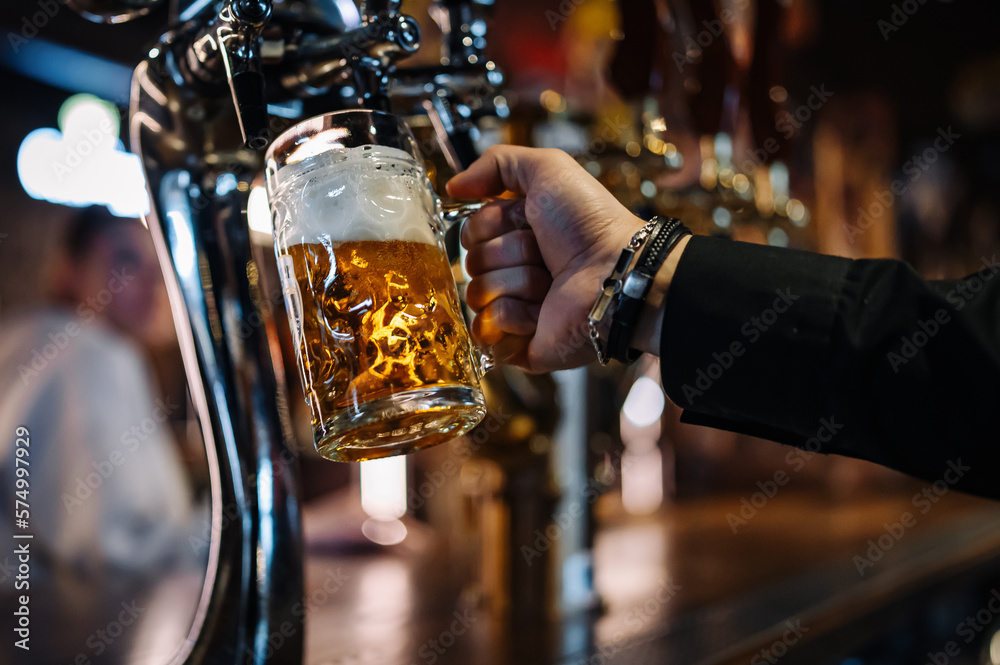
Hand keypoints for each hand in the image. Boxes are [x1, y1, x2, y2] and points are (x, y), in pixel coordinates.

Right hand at [447, 145, 649, 371]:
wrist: (616, 274)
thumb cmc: (590, 223)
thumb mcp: (548, 169)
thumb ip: (497, 163)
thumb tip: (453, 185)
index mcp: (517, 234)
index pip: (471, 230)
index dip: (493, 224)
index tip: (529, 222)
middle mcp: (514, 270)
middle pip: (472, 262)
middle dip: (507, 254)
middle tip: (545, 255)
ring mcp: (515, 308)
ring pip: (477, 294)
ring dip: (516, 284)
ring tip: (550, 285)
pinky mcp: (516, 343)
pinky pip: (484, 329)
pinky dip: (512, 317)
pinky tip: (540, 313)